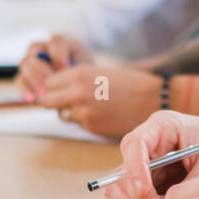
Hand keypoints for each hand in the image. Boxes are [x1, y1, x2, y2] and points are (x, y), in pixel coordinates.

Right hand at [14, 33, 95, 100]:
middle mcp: (43, 47)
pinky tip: (33, 100)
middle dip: (43, 68)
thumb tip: (67, 77)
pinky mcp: (26, 75)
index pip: (55, 42)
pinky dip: (25, 89)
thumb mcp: (86, 71)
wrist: (81, 86)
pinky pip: (20, 79)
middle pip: (35, 50)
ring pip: (25, 63)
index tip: (66, 72)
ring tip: (43, 94)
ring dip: (33, 79)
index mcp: (61, 42)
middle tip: (51, 84)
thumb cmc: (85, 76)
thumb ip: (77, 71)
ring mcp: (32, 60)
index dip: (59, 57)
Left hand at [36, 65, 160, 137]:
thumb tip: (52, 89)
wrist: (152, 98)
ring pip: (62, 114)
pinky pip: (79, 123)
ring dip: (71, 112)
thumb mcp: (97, 73)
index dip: (53, 87)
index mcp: (78, 73)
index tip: (61, 90)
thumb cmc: (128, 83)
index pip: (48, 83)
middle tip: (68, 102)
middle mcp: (76, 91)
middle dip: (54, 102)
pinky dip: (86, 120)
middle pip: (46, 100)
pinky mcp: (90, 125)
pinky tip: (102, 114)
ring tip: (92, 106)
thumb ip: (74, 80)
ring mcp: (82, 110)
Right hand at [104, 111, 198, 198]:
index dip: (134, 169)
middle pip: (123, 169)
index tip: (145, 192)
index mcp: (164, 126)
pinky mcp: (147, 178)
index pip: (135, 144)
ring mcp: (145, 161)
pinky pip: (131, 196)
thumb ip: (190, 188)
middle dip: (140, 196)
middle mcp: (149, 142)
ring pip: (122, 186)